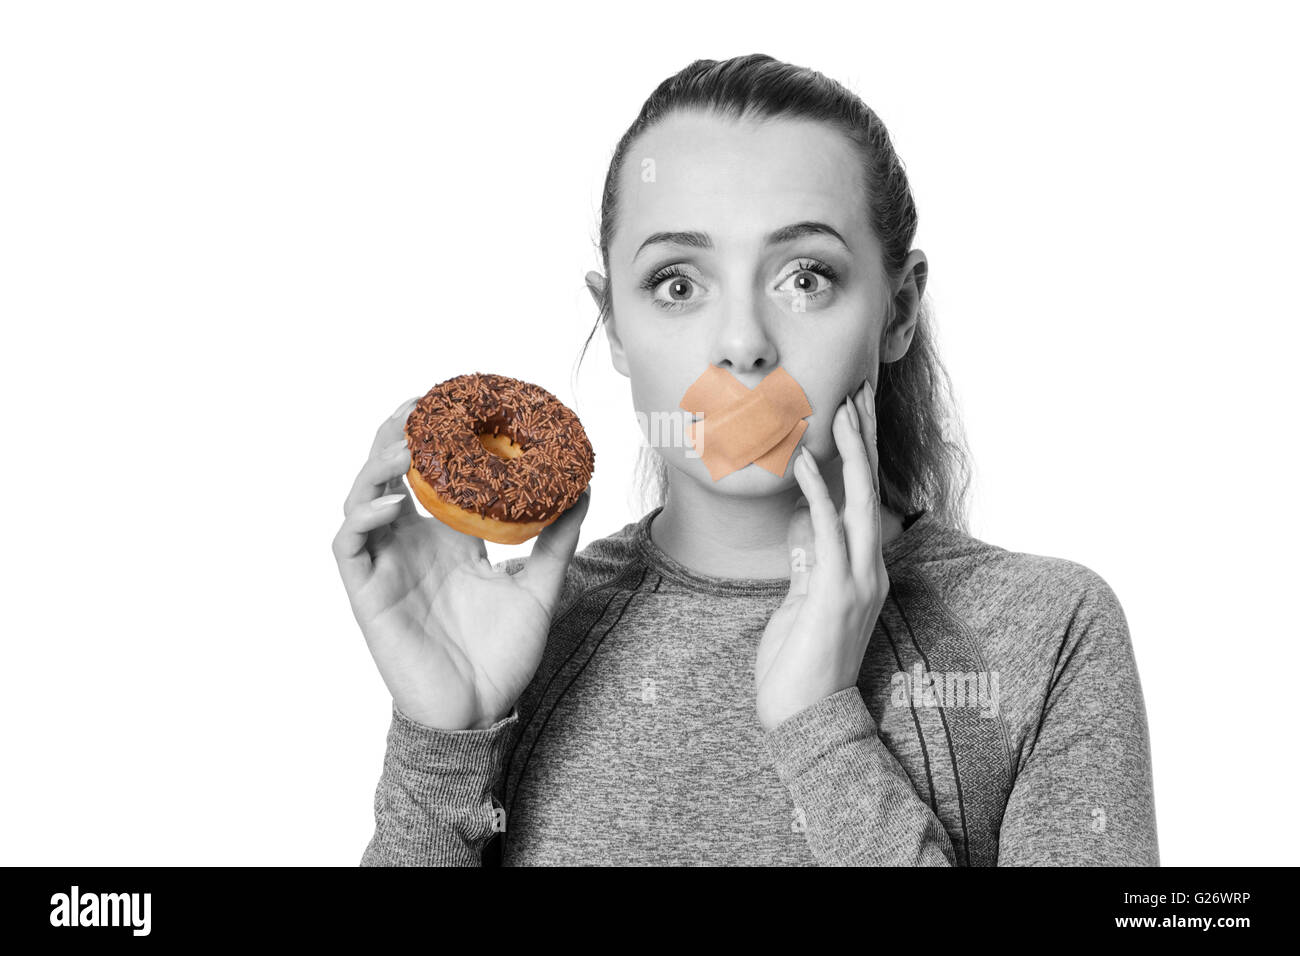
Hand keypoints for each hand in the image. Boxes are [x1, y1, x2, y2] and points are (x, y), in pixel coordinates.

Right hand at [332, 396, 590, 730]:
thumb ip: (557, 539)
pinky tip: (390, 503)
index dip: (432, 434)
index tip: (456, 400)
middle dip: (396, 433)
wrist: (481, 710)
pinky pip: (349, 544)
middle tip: (421, 403)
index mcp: (446, 536)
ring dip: (376, 465)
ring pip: (361, 497)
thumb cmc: (502, 653)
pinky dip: (363, 517)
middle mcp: (411, 542)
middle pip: (387, 472)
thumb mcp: (538, 586)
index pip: (429, 472)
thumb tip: (582, 488)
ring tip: (404, 444)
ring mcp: (385, 564)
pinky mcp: (366, 592)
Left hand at [755, 377, 885, 731]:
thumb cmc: (799, 669)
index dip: (859, 455)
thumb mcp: (802, 610)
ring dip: (848, 451)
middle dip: (863, 437)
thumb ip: (808, 574)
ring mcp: (857, 581)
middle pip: (869, 488)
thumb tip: (805, 542)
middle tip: (857, 388)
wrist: (805, 720)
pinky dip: (816, 493)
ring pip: (857, 501)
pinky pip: (826, 532)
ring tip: (839, 406)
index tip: (852, 413)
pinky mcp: (835, 593)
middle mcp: (868, 570)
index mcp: (862, 571)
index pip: (863, 500)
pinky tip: (805, 461)